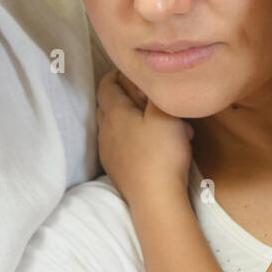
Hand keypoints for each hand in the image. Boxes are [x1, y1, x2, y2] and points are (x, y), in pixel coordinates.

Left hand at [96, 69, 193, 202]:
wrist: (156, 199)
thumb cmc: (162, 153)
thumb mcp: (166, 114)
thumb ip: (157, 93)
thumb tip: (150, 79)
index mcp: (115, 114)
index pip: (106, 85)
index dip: (117, 74)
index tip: (132, 72)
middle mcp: (105, 131)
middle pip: (107, 105)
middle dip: (124, 96)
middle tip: (146, 95)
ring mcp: (109, 152)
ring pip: (114, 127)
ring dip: (129, 119)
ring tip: (154, 122)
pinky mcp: (116, 169)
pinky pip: (119, 146)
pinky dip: (131, 138)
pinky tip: (150, 145)